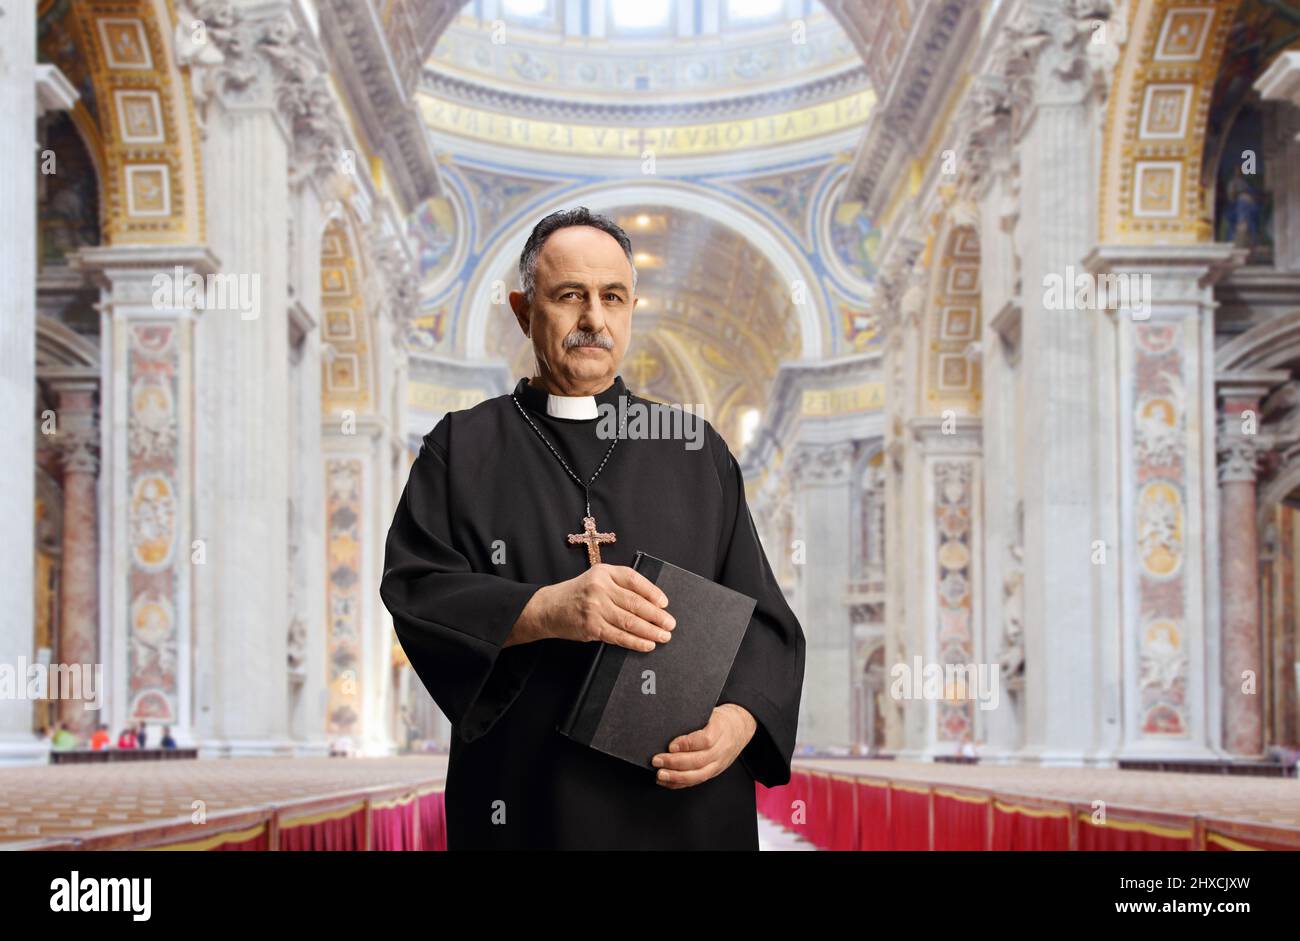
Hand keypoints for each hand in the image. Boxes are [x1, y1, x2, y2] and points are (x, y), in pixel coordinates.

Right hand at [509, 563, 675, 651]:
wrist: (549, 608)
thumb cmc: (578, 594)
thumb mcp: (597, 580)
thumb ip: (619, 587)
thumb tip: (652, 604)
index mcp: (604, 572)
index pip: (634, 580)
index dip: (652, 591)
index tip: (664, 603)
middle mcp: (600, 588)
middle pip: (635, 602)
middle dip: (656, 615)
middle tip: (670, 623)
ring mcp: (595, 608)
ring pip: (629, 621)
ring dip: (650, 631)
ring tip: (663, 636)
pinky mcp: (592, 626)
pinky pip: (619, 636)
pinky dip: (635, 642)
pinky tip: (647, 644)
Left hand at [652, 704, 755, 788]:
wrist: (740, 728)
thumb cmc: (720, 719)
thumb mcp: (710, 711)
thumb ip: (693, 718)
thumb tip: (669, 723)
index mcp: (720, 730)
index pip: (705, 740)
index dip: (687, 744)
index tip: (670, 745)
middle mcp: (721, 749)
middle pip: (699, 760)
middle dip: (675, 763)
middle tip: (657, 760)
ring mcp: (718, 763)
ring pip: (699, 775)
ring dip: (677, 777)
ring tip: (660, 775)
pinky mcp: (714, 772)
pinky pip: (697, 781)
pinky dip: (680, 783)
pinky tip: (667, 781)